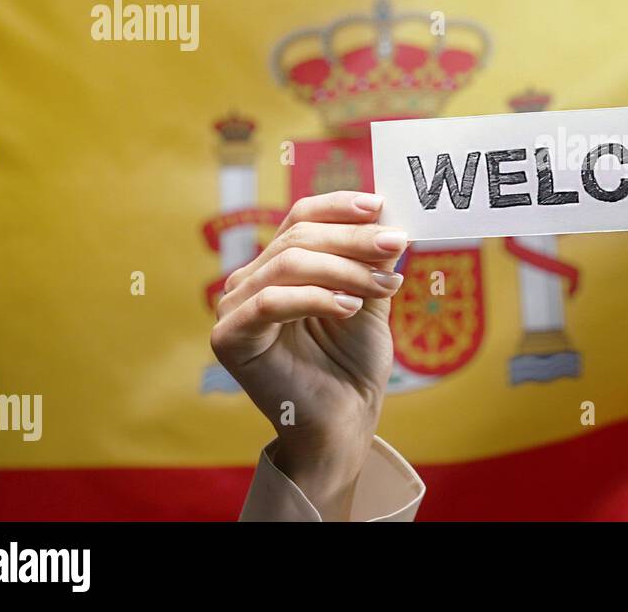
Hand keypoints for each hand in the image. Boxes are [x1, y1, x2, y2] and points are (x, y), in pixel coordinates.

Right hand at [211, 191, 407, 518]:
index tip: (380, 205)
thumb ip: (371, 260)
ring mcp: (233, 308)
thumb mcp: (369, 299)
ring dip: (344, 270)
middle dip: (354, 239)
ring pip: (288, 264)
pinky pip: (271, 302)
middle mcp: (249, 281)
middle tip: (397, 244)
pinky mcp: (229, 338)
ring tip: (386, 285)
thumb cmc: (353, 363)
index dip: (338, 207)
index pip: (301, 218)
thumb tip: (387, 218)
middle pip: (298, 238)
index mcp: (277, 266)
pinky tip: (350, 307)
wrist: (345, 421)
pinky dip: (316, 298)